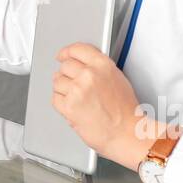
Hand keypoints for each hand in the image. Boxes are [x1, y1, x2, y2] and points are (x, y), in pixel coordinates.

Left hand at [52, 43, 167, 169]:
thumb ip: (98, 68)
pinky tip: (73, 107)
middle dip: (66, 75)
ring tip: (76, 99)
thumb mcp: (117, 79)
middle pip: (65, 66)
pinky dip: (61, 103)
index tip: (62, 55)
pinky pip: (55, 99)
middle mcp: (89, 74)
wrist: (126, 133)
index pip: (77, 49)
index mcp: (102, 65)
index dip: (66, 52)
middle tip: (73, 85)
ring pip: (57, 82)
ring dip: (63, 90)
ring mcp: (77, 90)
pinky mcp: (69, 106)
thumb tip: (82, 65)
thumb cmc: (125, 111)